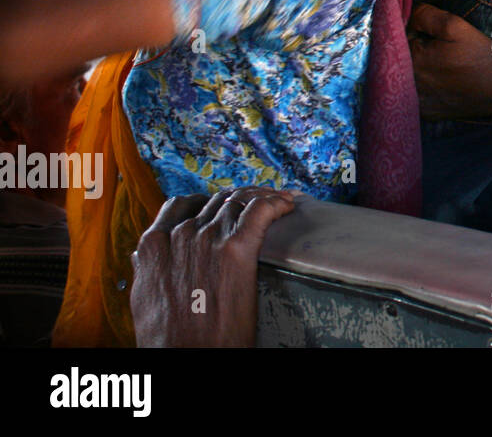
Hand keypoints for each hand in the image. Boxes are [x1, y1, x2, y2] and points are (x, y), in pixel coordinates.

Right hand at [130, 187, 295, 346]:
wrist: (188, 355)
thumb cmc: (167, 338)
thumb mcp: (143, 300)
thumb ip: (146, 271)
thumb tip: (144, 256)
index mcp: (153, 246)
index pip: (181, 205)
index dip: (205, 202)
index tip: (221, 206)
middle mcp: (180, 235)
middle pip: (215, 201)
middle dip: (239, 198)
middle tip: (259, 202)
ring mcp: (208, 239)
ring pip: (239, 201)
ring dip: (262, 197)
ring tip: (277, 201)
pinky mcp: (237, 249)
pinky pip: (260, 211)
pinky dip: (276, 202)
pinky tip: (287, 204)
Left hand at [408, 4, 491, 119]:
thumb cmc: (480, 55)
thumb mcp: (455, 25)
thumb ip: (424, 15)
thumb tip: (407, 17)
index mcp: (413, 61)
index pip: (396, 39)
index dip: (412, 32)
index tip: (429, 34)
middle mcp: (409, 86)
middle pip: (398, 60)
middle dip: (411, 50)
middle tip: (438, 49)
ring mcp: (417, 103)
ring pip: (404, 78)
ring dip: (416, 68)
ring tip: (441, 64)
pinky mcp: (427, 113)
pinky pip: (415, 95)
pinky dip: (423, 86)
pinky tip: (442, 81)